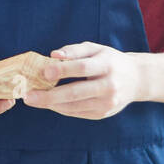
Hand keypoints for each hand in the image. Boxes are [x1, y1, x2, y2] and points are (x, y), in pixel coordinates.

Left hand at [22, 41, 141, 119]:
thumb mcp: (95, 49)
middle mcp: (109, 86)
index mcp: (107, 65)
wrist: (136, 80)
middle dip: (49, 96)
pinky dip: (60, 108)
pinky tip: (48, 103)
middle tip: (28, 96)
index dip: (62, 70)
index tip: (43, 72)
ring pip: (74, 106)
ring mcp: (107, 103)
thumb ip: (74, 50)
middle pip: (76, 92)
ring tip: (32, 100)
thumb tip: (53, 55)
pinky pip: (77, 112)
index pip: (83, 68)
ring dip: (50, 104)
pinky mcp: (103, 114)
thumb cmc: (109, 61)